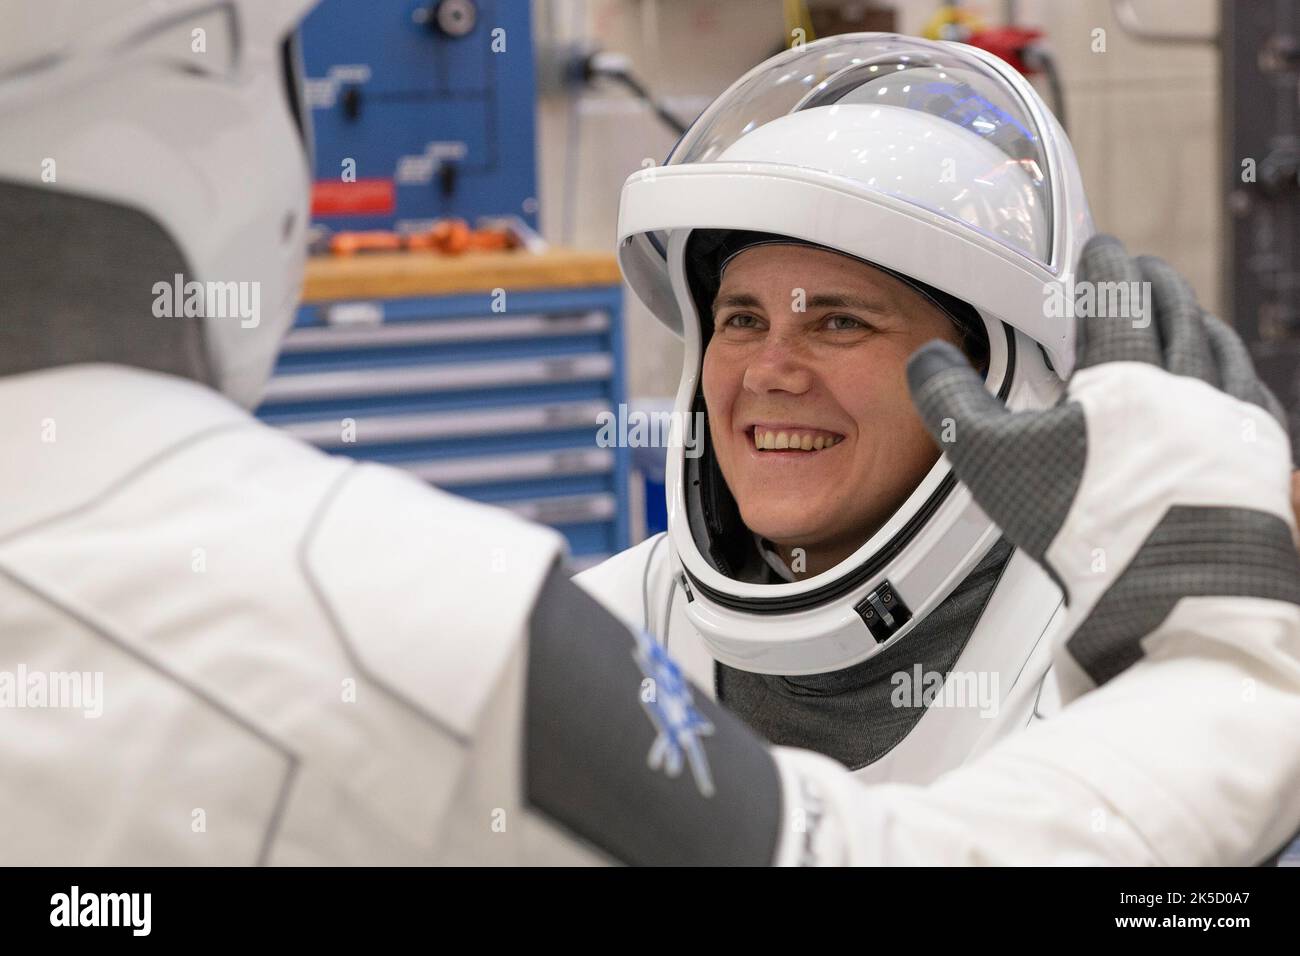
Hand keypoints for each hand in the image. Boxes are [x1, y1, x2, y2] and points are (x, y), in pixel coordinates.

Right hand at [906, 234, 1299, 699]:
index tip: (1100, 248)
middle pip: (1177, 311)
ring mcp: (1234, 421)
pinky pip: (1252, 393)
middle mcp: (1191, 385)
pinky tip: (1228, 384)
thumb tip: (928, 362)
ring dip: (1197, 322)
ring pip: (1220, 346)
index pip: (1117, 296)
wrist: (1179, 599)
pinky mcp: (1263, 459)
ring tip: (1184, 318)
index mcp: (1128, 376)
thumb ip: (954, 405)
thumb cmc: (1089, 532)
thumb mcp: (997, 463)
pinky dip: (1234, 372)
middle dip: (1155, 283)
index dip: (1105, 264)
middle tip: (1142, 272)